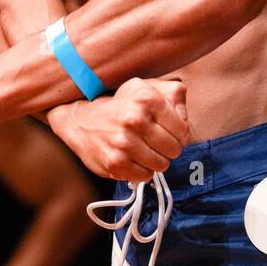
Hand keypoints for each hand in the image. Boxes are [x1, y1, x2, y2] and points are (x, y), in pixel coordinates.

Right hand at [50, 76, 188, 181]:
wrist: (80, 121)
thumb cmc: (120, 106)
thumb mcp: (144, 89)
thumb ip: (173, 96)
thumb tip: (186, 116)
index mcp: (147, 98)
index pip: (183, 130)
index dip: (178, 134)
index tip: (167, 132)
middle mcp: (135, 119)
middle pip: (174, 149)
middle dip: (168, 149)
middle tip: (154, 143)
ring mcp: (124, 142)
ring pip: (162, 165)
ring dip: (155, 161)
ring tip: (143, 151)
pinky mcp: (115, 162)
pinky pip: (145, 176)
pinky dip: (142, 171)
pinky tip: (132, 159)